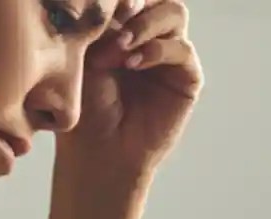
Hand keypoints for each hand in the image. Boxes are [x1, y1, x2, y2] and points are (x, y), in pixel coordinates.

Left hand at [60, 0, 201, 180]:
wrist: (98, 150)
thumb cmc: (84, 106)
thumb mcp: (85, 53)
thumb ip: (103, 20)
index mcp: (125, 23)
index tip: (101, 1)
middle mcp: (150, 35)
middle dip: (135, 1)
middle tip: (114, 16)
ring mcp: (170, 55)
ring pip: (175, 12)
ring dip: (145, 24)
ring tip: (120, 46)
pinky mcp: (186, 78)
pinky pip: (183, 50)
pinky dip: (158, 50)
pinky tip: (133, 63)